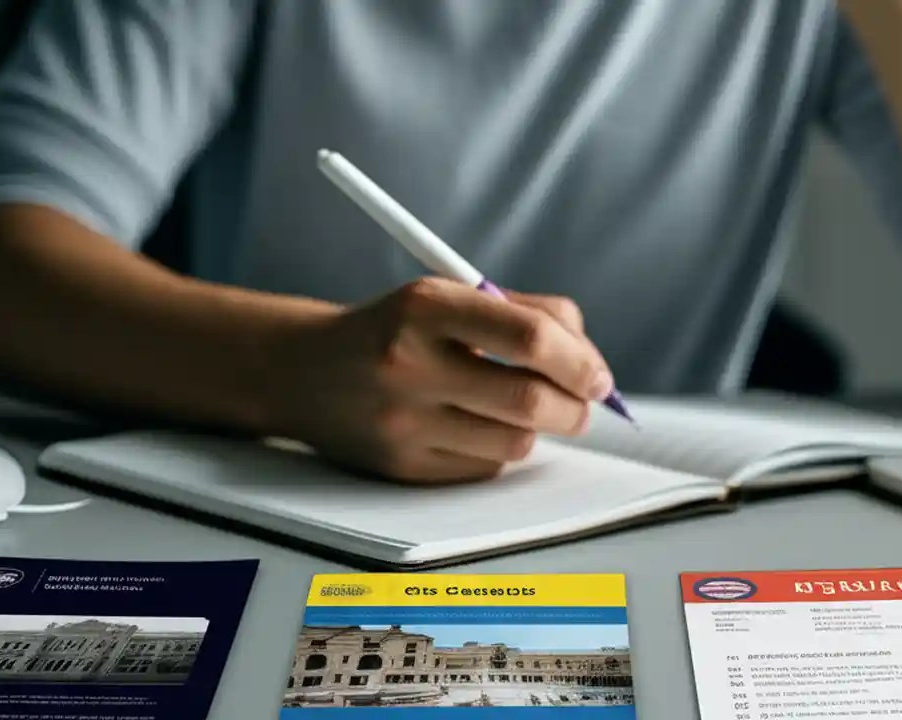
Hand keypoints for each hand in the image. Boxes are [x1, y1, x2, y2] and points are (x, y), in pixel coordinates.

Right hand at [268, 277, 613, 482]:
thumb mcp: (447, 295)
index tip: (597, 374)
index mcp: (425, 307)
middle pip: (529, 400)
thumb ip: (525, 313)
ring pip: (514, 442)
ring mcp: (403, 422)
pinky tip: (476, 427)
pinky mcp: (402, 466)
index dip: (579, 360)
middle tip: (583, 402)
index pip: (529, 337)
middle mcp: (409, 364)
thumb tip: (590, 360)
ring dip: (537, 429)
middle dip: (574, 406)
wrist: (304, 370)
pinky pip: (484, 468)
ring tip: (523, 409)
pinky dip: (498, 449)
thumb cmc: (396, 329)